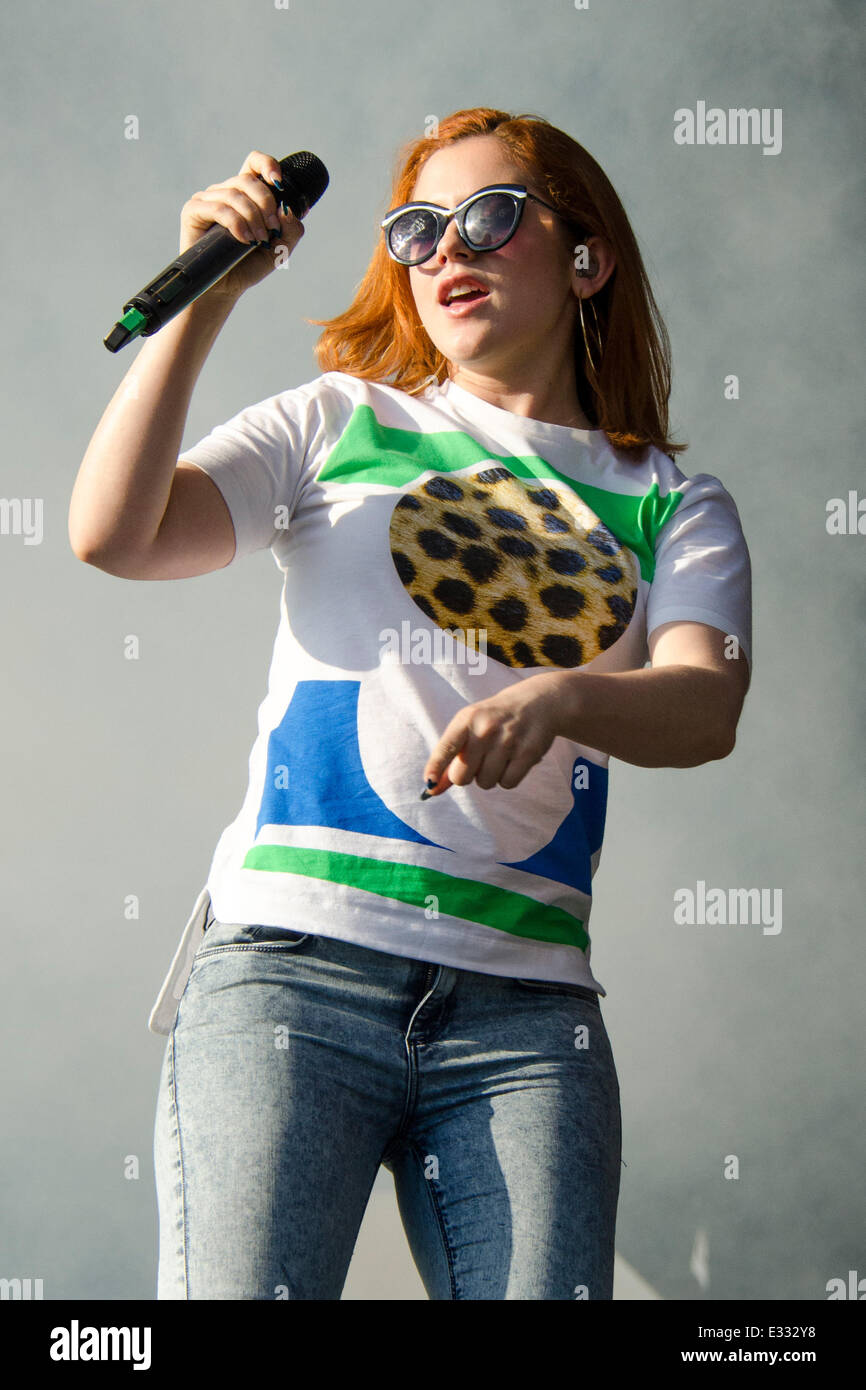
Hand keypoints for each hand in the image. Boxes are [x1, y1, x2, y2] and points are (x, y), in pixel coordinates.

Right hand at [178, 149, 304, 303]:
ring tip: (258, 241)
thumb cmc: (248, 266)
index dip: (267, 164)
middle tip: (273, 229)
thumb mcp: (279, 249)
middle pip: (248, 180)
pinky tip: (244, 239)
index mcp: (245, 194)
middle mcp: (225, 192)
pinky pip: (218, 208)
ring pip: (235, 194)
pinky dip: (236, 223)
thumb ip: (291, 229)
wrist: (223, 289)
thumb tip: (288, 210)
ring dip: (253, 218)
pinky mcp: (193, 210)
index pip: (253, 163)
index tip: (279, 182)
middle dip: (266, 204)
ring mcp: (207, 199)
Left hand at [420, 673, 562, 797]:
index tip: (429, 783)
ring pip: (485, 782)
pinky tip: (513, 760)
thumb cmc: (495, 719)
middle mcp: (486, 728)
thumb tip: (432, 788)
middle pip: (462, 776)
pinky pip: (507, 783)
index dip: (436, 767)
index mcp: (467, 719)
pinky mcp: (528, 752)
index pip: (446, 747)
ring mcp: (508, 740)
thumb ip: (451, 757)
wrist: (537, 702)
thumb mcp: (470, 727)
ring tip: (499, 756)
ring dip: (489, 776)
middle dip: (467, 775)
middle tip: (478, 760)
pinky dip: (508, 778)